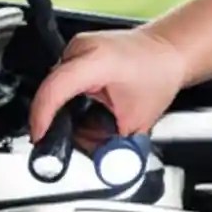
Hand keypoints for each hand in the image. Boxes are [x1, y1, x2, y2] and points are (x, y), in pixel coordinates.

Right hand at [28, 26, 187, 145]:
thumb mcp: (139, 119)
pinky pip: (62, 78)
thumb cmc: (160, 74)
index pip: (55, 88)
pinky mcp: (78, 50)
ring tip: (84, 122)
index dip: (42, 116)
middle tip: (66, 138)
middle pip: (51, 90)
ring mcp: (78, 46)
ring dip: (63, 108)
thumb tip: (102, 166)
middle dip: (55, 119)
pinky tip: (85, 107)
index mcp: (97, 60)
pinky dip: (69, 97)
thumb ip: (115, 145)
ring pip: (55, 86)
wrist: (169, 50)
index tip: (41, 136)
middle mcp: (83, 48)